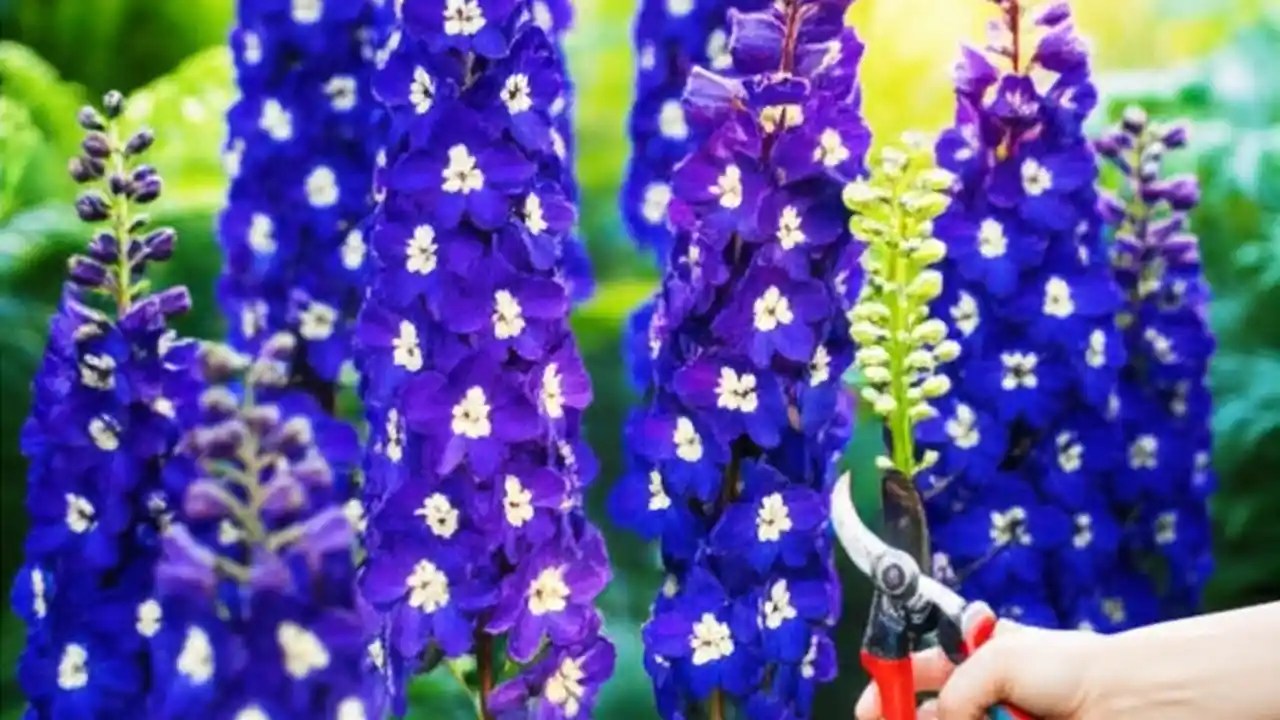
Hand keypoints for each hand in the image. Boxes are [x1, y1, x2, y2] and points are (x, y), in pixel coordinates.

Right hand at [854, 620, 1109, 719]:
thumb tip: (938, 719)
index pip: (919, 670)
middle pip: (931, 712)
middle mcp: (985, 694)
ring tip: (932, 718)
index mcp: (977, 656)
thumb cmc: (1071, 667)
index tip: (870, 707)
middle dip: (904, 714)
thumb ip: (955, 690)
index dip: (891, 685)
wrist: (1126, 704)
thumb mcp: (998, 658)